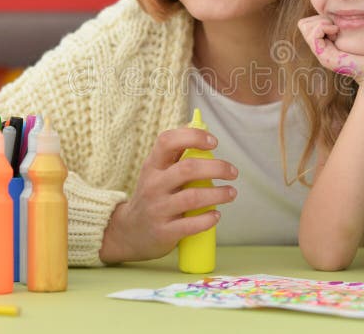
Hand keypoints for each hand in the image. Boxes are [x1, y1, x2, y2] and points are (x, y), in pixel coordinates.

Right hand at [99, 127, 237, 263]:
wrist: (130, 231)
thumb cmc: (153, 195)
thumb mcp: (157, 172)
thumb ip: (177, 154)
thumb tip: (203, 131)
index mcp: (152, 166)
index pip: (168, 141)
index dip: (193, 136)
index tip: (213, 142)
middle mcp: (153, 185)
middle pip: (188, 169)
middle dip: (216, 168)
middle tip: (233, 172)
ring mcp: (157, 209)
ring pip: (193, 197)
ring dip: (218, 194)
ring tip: (231, 193)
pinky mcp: (164, 231)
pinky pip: (191, 225)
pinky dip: (208, 219)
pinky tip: (216, 215)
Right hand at [297, 14, 363, 86]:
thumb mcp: (353, 33)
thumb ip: (342, 25)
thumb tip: (336, 12)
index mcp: (325, 43)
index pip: (307, 23)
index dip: (320, 18)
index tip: (338, 24)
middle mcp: (320, 49)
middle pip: (303, 24)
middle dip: (319, 19)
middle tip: (337, 27)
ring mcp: (321, 54)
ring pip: (305, 27)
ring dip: (321, 23)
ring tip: (337, 30)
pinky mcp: (325, 57)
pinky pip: (313, 35)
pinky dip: (323, 28)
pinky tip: (337, 32)